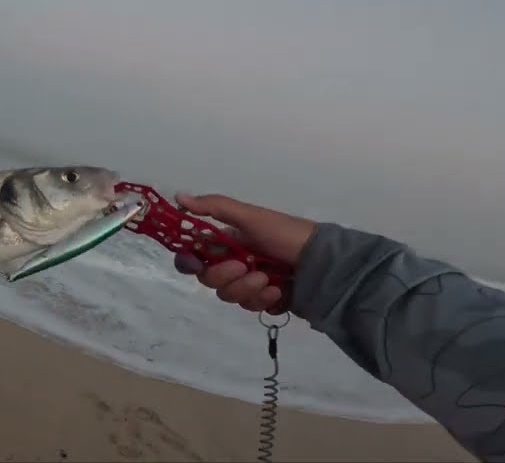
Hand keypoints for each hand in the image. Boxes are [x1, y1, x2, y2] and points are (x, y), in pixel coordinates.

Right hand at [172, 192, 315, 312]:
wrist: (325, 262)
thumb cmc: (286, 234)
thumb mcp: (251, 216)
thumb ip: (215, 208)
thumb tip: (178, 196)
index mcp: (227, 241)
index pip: (195, 256)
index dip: (191, 262)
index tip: (197, 263)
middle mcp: (234, 262)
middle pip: (209, 280)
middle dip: (226, 276)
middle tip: (246, 267)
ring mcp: (249, 283)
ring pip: (229, 296)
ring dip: (248, 289)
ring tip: (271, 281)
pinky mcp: (265, 300)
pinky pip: (251, 308)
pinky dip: (264, 301)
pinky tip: (280, 292)